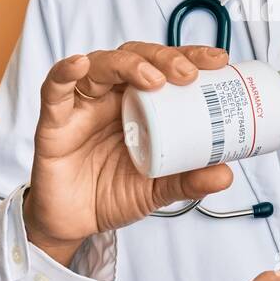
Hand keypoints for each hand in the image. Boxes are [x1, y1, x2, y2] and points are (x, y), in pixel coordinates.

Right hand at [23, 41, 233, 261]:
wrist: (74, 224)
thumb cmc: (113, 194)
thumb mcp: (157, 189)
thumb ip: (187, 181)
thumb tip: (225, 175)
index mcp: (140, 104)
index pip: (165, 67)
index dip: (190, 56)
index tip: (219, 60)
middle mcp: (113, 96)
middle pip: (136, 57)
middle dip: (164, 58)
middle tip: (188, 73)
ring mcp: (84, 105)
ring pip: (101, 65)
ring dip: (127, 64)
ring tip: (151, 78)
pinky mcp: (55, 122)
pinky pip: (54, 90)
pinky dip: (64, 73)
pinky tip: (78, 64)